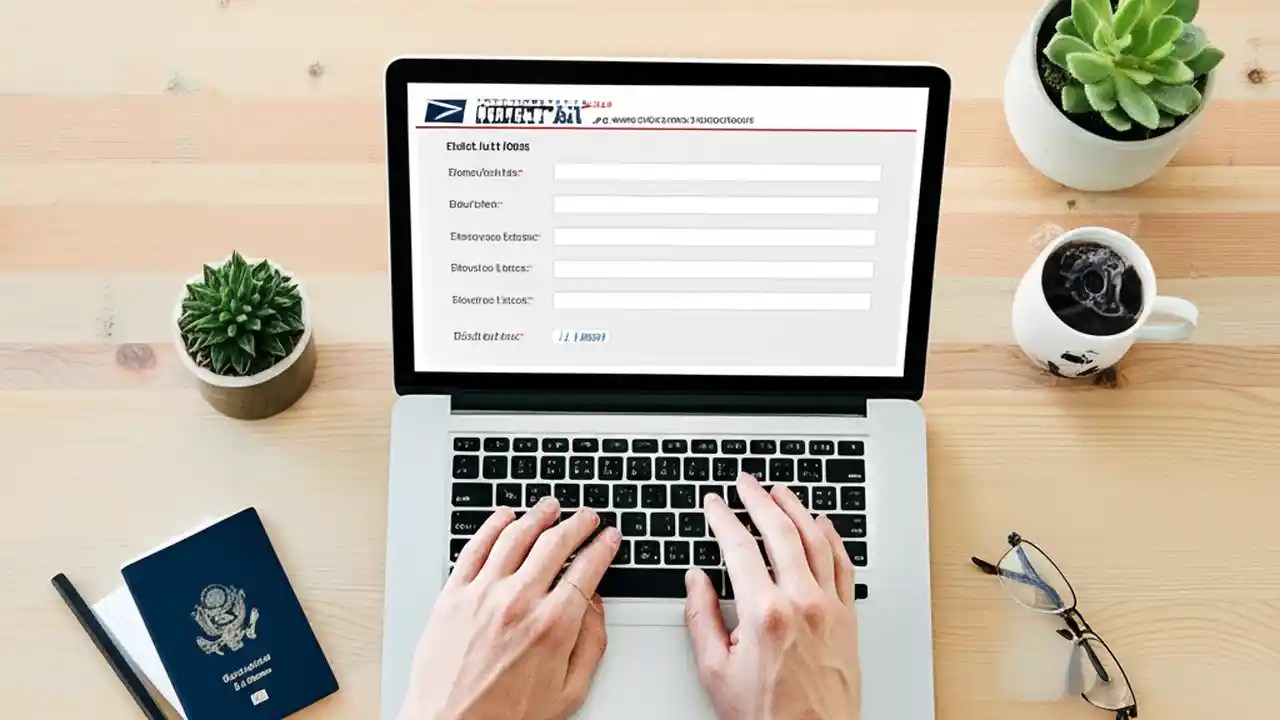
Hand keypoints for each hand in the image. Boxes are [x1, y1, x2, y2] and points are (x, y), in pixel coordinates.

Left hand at [399, 497, 621, 719]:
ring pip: (515, 536)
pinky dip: (492, 525)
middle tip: (586, 517)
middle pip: (555, 542)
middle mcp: (518, 602)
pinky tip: (504, 517)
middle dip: (577, 523)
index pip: (587, 568)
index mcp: (552, 626)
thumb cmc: (506, 718)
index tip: (609, 538)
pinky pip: (474, 547)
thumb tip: (596, 608)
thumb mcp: (568, 693)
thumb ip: (590, 645)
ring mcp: (482, 594)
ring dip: (537, 515)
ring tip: (550, 507)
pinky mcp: (453, 595)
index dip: (603, 547)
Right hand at [685, 472, 860, 719]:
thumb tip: (695, 580)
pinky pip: (843, 564)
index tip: (714, 504)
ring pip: (815, 540)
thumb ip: (700, 618)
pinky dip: (832, 537)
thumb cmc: (766, 717)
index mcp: (763, 614)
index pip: (739, 548)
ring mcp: (829, 608)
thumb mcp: (715, 671)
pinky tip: (821, 524)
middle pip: (780, 532)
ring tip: (780, 491)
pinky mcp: (848, 618)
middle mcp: (801, 603)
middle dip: (759, 499)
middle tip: (745, 483)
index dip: (723, 518)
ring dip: (796, 508)